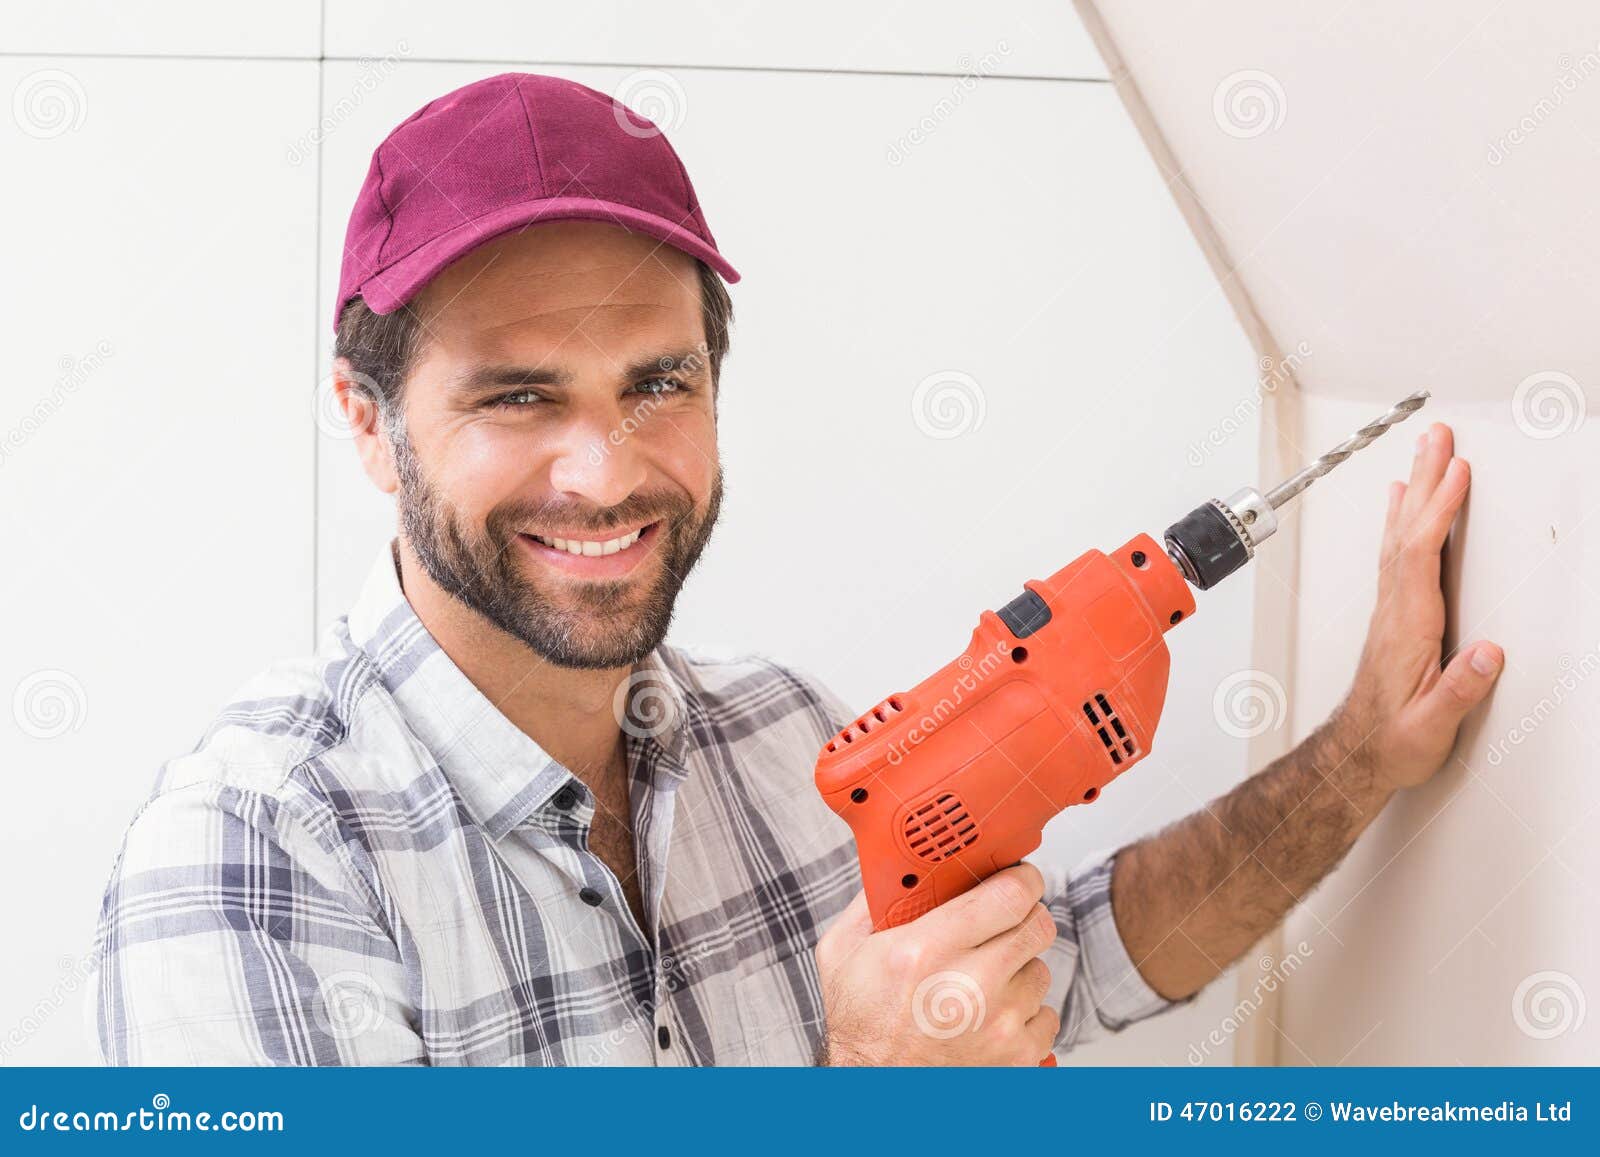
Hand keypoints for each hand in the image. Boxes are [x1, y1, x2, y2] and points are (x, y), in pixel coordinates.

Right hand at [814, 863, 1059, 1065]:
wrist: (873, 1089)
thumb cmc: (862, 1025)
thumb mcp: (843, 951)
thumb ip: (870, 902)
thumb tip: (898, 868)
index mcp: (927, 950)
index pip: (1009, 895)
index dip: (1021, 879)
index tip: (1018, 878)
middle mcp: (969, 985)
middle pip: (1037, 926)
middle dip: (1023, 918)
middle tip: (1002, 923)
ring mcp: (999, 1023)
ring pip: (1040, 969)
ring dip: (1019, 968)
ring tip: (983, 980)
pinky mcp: (1018, 1054)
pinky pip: (1046, 1013)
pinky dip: (1025, 1011)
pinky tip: (992, 1014)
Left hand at [1334, 421, 1502, 790]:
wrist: (1358, 754)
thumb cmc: (1393, 740)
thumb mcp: (1431, 726)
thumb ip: (1459, 691)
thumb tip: (1487, 653)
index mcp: (1407, 627)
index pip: (1420, 555)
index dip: (1438, 511)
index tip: (1455, 473)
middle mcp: (1395, 609)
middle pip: (1407, 531)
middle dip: (1426, 480)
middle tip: (1437, 435)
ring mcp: (1392, 609)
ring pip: (1400, 535)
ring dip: (1415, 491)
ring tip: (1426, 452)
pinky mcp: (1395, 614)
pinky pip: (1397, 551)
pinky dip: (1404, 519)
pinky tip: (1403, 502)